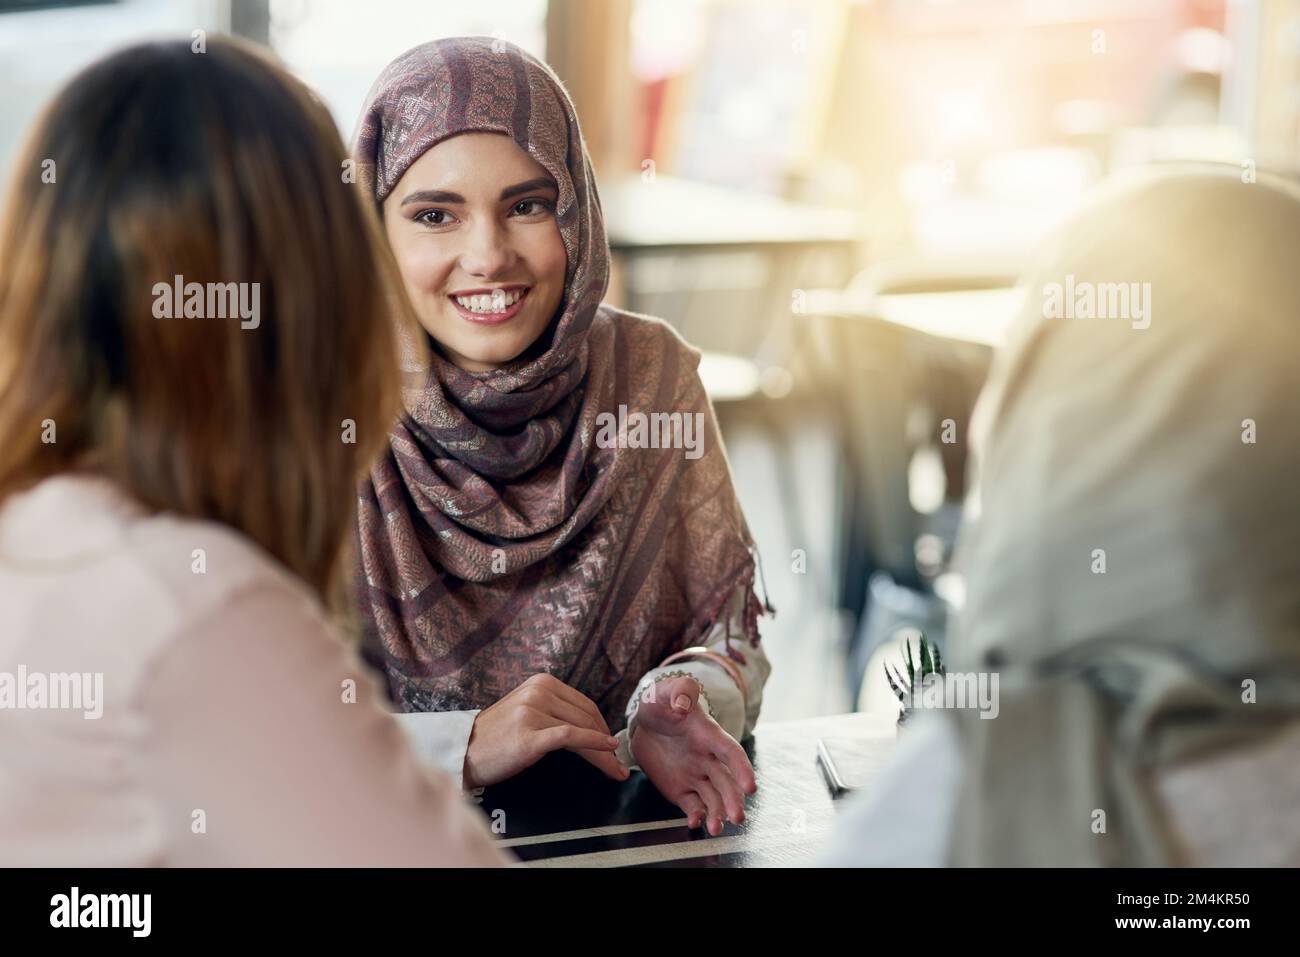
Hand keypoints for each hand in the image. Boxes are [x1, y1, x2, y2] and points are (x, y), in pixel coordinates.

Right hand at [463, 673, 629, 788]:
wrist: (465, 752)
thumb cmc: (497, 737)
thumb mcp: (527, 710)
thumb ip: (554, 710)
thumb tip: (592, 727)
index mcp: (541, 682)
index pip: (584, 704)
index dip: (603, 726)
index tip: (612, 744)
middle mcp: (539, 691)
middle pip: (587, 717)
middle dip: (607, 741)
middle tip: (620, 762)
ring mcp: (533, 711)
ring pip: (582, 729)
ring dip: (604, 752)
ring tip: (616, 768)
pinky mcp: (530, 735)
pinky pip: (570, 737)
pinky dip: (593, 744)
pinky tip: (607, 751)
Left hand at [630, 675, 756, 835]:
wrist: (643, 721)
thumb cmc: (661, 702)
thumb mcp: (666, 690)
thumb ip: (678, 691)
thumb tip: (683, 703)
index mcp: (709, 735)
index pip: (730, 752)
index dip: (742, 769)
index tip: (751, 786)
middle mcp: (707, 758)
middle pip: (726, 782)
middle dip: (733, 800)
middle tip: (738, 817)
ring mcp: (695, 775)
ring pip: (713, 798)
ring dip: (717, 813)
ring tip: (715, 829)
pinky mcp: (680, 789)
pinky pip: (691, 805)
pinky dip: (695, 815)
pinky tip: (694, 823)